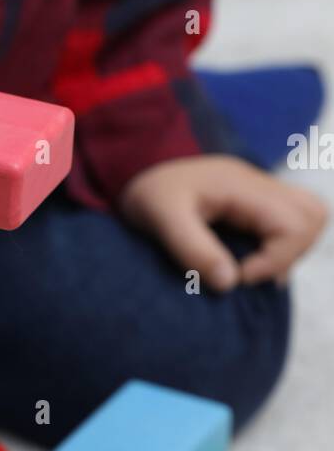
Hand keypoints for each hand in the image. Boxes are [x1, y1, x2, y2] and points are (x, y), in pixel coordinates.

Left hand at [120, 155, 327, 289]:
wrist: (137, 166)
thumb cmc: (148, 194)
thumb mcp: (160, 219)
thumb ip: (192, 249)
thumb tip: (229, 283)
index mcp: (242, 186)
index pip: (295, 224)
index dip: (275, 260)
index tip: (237, 276)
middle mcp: (260, 185)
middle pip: (313, 216)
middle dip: (289, 254)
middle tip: (248, 271)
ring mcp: (261, 192)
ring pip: (309, 217)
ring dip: (289, 249)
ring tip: (250, 267)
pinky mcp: (255, 202)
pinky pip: (290, 222)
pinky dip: (279, 245)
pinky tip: (246, 259)